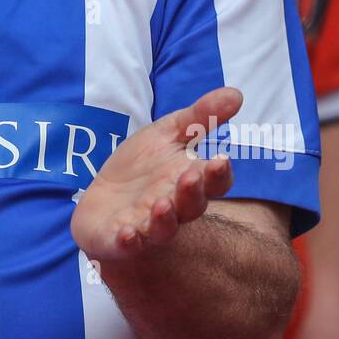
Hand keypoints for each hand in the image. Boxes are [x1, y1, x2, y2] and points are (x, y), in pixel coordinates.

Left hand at [71, 87, 239, 261]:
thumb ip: (199, 117)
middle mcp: (174, 207)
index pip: (213, 182)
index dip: (218, 173)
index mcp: (189, 181)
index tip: (221, 158)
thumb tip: (237, 93)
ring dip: (164, 218)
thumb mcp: (166, 134)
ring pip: (163, 228)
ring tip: (162, 204)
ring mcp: (147, 226)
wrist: (101, 199)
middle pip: (192, 205)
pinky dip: (130, 241)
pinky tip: (128, 234)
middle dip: (192, 192)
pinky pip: (128, 245)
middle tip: (191, 175)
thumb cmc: (141, 167)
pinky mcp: (120, 239)